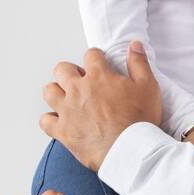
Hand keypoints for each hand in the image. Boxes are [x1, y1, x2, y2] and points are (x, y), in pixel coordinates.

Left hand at [39, 40, 161, 170]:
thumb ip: (139, 63)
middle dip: (70, 71)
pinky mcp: (63, 131)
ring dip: (57, 92)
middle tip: (81, 80)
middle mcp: (79, 90)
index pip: (91, 55)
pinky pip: (45, 121)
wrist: (130, 150)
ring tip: (67, 97)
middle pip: (62, 69)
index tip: (99, 63)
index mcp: (99, 76)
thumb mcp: (148, 86)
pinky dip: (50, 120)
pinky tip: (60, 121)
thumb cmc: (140, 119)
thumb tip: (135, 45)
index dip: (96, 58)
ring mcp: (68, 110)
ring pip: (49, 91)